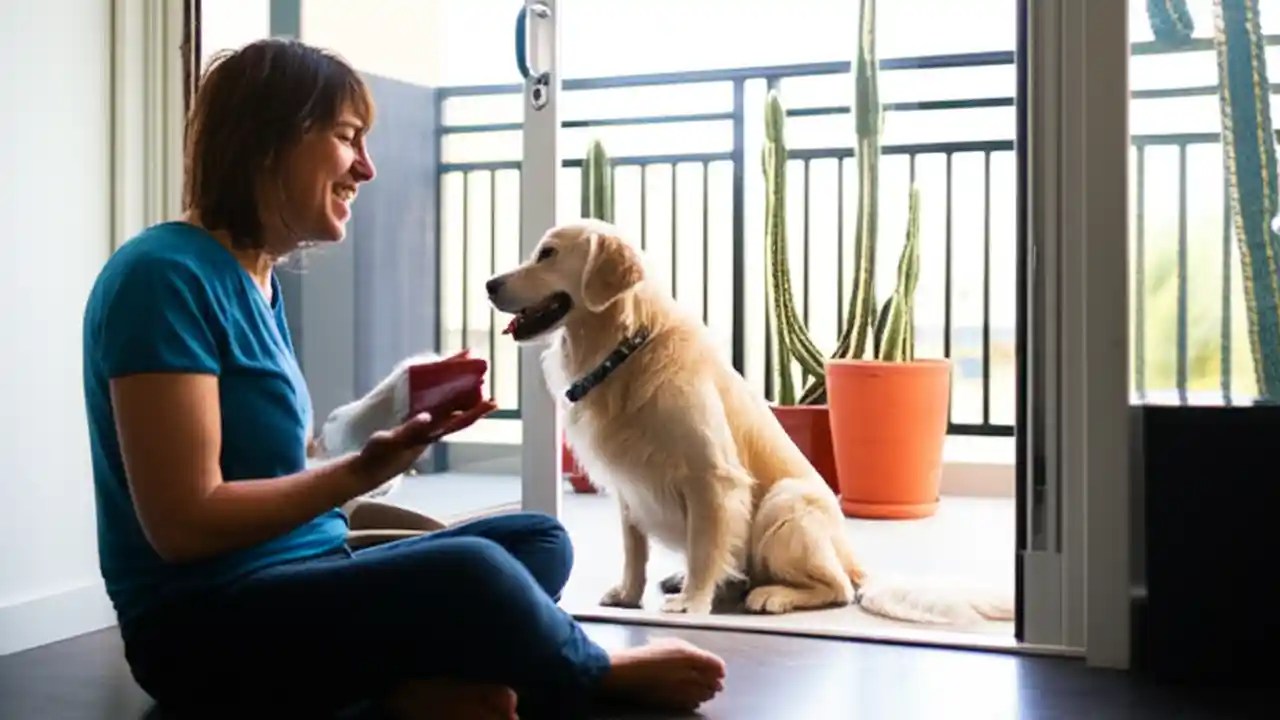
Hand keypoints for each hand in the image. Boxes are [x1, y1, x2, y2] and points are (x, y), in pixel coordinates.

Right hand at [350, 398, 497, 491]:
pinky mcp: (416, 432)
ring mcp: (424, 433)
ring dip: (459, 399)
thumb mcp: (389, 441)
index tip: (492, 402)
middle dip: (474, 403)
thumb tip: (427, 416)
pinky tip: (446, 395)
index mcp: (428, 435)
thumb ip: (408, 429)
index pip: (457, 422)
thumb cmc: (376, 456)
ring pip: (448, 414)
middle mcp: (431, 434)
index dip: (475, 412)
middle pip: (458, 417)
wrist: (367, 471)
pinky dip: (443, 402)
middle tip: (492, 392)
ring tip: (473, 385)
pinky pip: (435, 413)